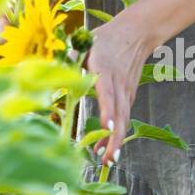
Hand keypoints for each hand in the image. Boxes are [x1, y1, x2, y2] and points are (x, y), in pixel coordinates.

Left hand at [85, 10, 159, 166]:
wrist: (136, 33)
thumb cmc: (107, 39)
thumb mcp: (87, 42)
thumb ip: (73, 56)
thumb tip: (57, 67)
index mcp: (106, 69)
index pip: (107, 93)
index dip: (108, 112)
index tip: (107, 129)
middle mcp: (118, 84)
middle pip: (120, 114)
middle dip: (114, 139)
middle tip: (107, 160)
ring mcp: (126, 91)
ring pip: (124, 120)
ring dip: (116, 141)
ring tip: (106, 161)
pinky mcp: (129, 95)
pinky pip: (123, 117)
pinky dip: (117, 133)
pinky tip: (106, 145)